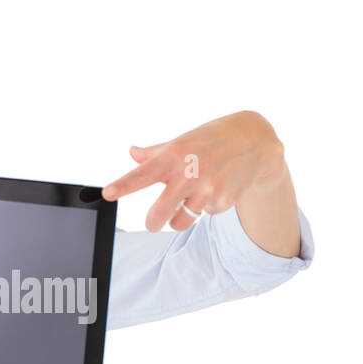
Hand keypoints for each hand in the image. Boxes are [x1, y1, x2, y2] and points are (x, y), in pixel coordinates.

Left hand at [101, 110, 287, 231]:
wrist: (255, 142)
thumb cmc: (212, 139)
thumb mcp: (183, 140)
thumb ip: (156, 152)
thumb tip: (133, 154)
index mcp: (173, 155)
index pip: (142, 174)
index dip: (123, 185)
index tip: (107, 193)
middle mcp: (188, 173)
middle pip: (159, 213)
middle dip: (153, 223)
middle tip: (152, 223)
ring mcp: (207, 190)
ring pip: (181, 219)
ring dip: (181, 215)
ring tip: (192, 196)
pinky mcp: (223, 202)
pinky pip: (204, 215)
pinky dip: (206, 207)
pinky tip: (216, 188)